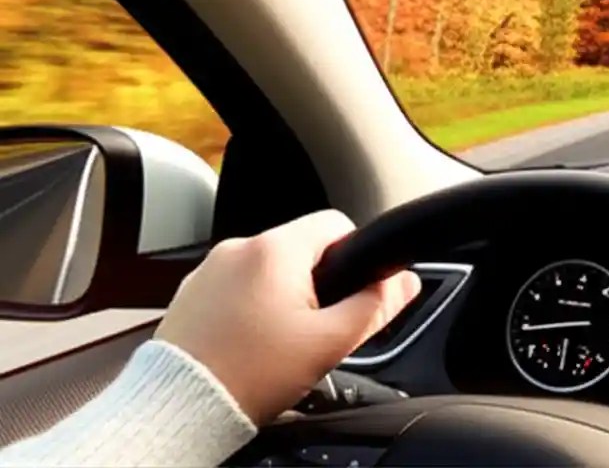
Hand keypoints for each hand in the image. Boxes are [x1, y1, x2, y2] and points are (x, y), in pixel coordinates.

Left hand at [155, 209, 420, 425]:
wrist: (180, 408)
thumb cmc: (250, 376)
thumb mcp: (329, 343)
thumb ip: (376, 306)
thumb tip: (405, 281)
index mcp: (275, 249)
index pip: (337, 223)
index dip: (355, 257)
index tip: (349, 296)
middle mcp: (238, 247)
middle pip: (302, 247)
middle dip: (318, 282)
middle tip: (314, 329)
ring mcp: (209, 269)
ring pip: (269, 269)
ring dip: (282, 295)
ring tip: (278, 341)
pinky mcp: (191, 292)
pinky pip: (237, 286)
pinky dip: (250, 307)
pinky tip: (250, 342)